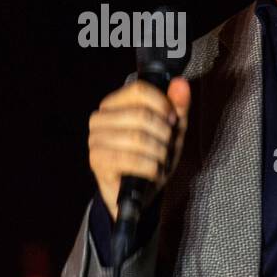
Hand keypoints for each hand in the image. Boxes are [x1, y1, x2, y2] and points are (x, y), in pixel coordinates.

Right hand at [88, 76, 190, 220]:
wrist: (139, 193)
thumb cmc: (152, 156)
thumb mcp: (171, 130)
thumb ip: (177, 106)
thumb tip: (180, 83)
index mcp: (114, 104)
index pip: (139, 90)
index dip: (163, 104)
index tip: (172, 120)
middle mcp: (99, 118)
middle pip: (140, 115)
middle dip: (163, 133)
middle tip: (167, 146)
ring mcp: (95, 139)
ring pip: (136, 137)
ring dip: (158, 152)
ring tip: (161, 159)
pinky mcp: (97, 160)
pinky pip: (129, 158)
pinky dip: (149, 166)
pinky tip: (153, 171)